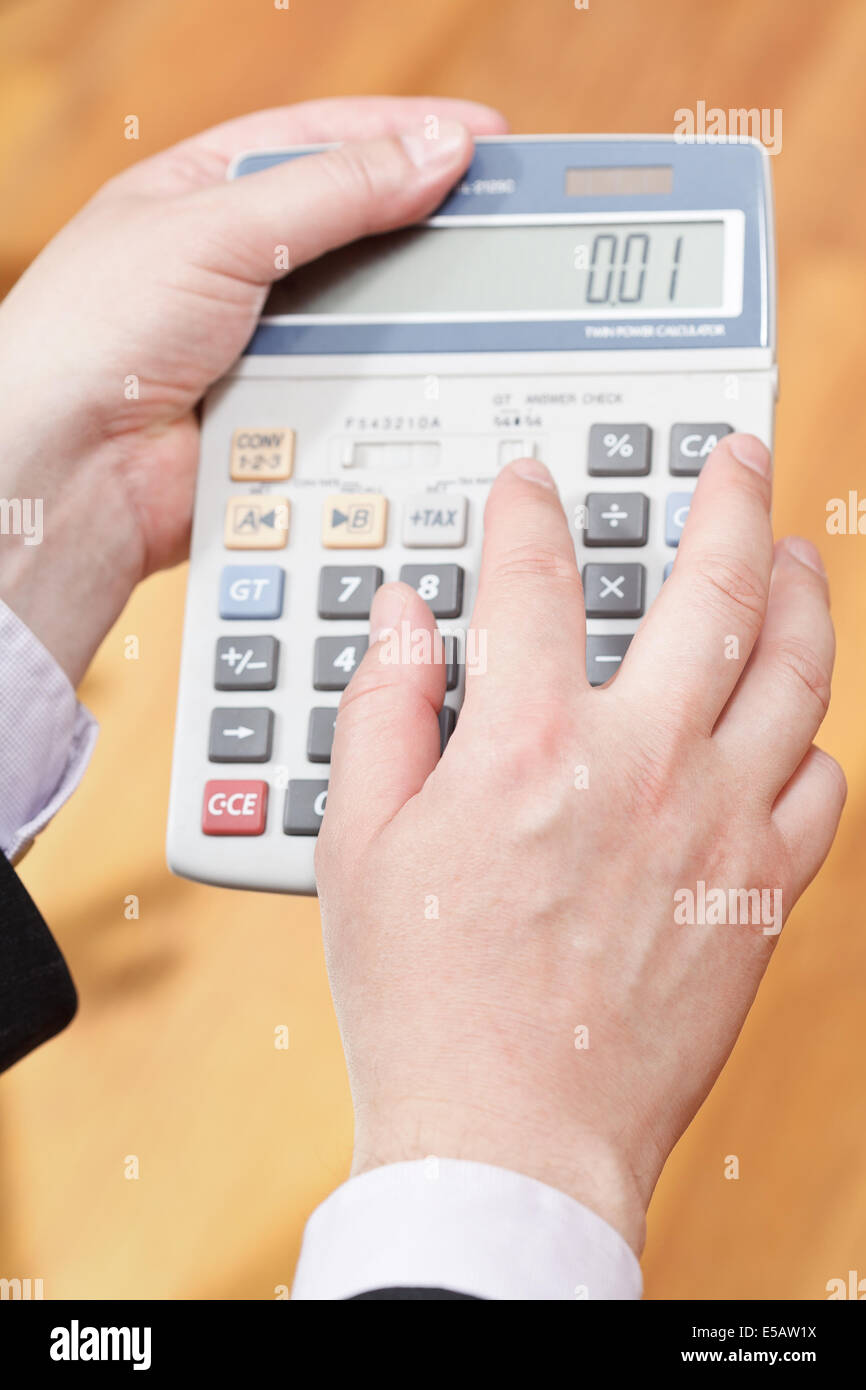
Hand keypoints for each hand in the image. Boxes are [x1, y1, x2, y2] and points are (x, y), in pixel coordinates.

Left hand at [0, 97, 505, 681]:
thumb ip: (331, 191)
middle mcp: (234, 265)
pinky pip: (353, 388)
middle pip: (353, 227)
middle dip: (425, 221)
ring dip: (415, 309)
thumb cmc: (96, 335)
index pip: (323, 142)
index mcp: (204, 192)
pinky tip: (435, 373)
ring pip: (361, 314)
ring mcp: (258, 342)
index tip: (484, 139)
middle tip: (503, 218)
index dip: (405, 133)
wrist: (71, 472)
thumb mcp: (216, 229)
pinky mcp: (278, 413)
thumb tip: (434, 151)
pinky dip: (392, 381)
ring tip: (486, 296)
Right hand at [316, 435, 844, 1254]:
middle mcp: (644, 765)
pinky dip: (814, 737)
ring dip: (803, 597)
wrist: (513, 1134)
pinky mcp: (762, 891)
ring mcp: (720, 825)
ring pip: (799, 674)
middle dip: (731, 500)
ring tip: (795, 558)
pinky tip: (796, 722)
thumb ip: (383, 711)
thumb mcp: (360, 843)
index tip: (531, 484)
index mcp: (533, 743)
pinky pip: (823, 785)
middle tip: (739, 457)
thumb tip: (402, 624)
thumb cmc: (430, 1000)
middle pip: (716, 590)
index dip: (531, 510)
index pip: (538, 578)